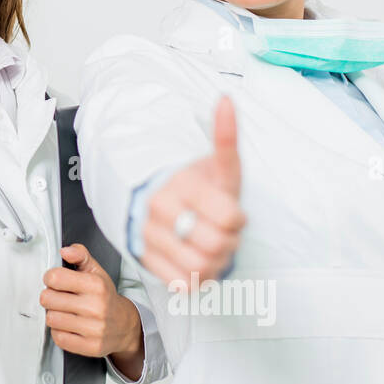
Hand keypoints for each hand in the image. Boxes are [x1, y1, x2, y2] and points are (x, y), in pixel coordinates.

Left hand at [41, 243, 143, 379]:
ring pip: (51, 319)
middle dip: (49, 297)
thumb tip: (64, 251)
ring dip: (53, 315)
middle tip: (58, 298)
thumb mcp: (96, 271)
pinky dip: (59, 332)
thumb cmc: (105, 296)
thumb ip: (80, 255)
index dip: (50, 278)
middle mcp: (96, 307)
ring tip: (64, 312)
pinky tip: (68, 326)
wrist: (125, 325)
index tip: (56, 281)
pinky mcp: (90, 346)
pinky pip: (59, 338)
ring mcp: (94, 329)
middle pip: (47, 299)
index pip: (54, 278)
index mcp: (96, 284)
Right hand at [141, 95, 245, 287]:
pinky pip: (183, 282)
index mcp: (181, 184)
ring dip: (215, 261)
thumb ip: (226, 137)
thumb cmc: (195, 184)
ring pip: (201, 267)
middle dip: (228, 242)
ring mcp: (149, 236)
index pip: (230, 219)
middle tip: (221, 232)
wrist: (154, 199)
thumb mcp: (216, 165)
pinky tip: (196, 259)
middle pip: (217, 245)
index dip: (238, 220)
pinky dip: (197, 276)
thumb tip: (226, 101)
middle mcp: (160, 210)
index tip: (230, 212)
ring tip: (209, 246)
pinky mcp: (145, 259)